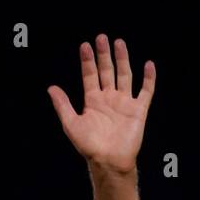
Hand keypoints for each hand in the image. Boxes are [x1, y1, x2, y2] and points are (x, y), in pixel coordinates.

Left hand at [47, 35, 155, 173]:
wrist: (109, 161)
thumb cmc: (89, 146)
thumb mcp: (71, 124)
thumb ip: (63, 105)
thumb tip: (51, 88)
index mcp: (93, 102)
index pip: (90, 75)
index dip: (87, 61)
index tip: (85, 45)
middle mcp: (109, 99)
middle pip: (107, 71)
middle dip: (104, 55)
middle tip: (101, 37)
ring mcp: (124, 103)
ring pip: (125, 75)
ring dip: (122, 60)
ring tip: (119, 43)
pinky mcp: (138, 110)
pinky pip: (146, 91)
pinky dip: (148, 78)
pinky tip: (148, 64)